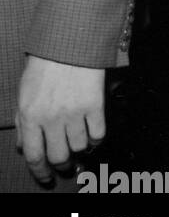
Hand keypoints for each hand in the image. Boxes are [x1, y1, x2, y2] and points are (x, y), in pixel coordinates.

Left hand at [15, 56, 105, 185]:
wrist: (71, 38)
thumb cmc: (45, 63)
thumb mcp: (24, 92)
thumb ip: (22, 121)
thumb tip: (24, 147)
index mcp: (30, 115)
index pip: (34, 156)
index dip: (40, 172)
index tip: (46, 177)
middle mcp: (51, 117)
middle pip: (59, 156)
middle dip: (62, 165)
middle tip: (65, 164)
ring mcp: (74, 111)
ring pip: (79, 147)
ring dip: (80, 150)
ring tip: (80, 145)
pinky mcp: (95, 104)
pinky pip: (98, 133)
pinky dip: (96, 139)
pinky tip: (93, 134)